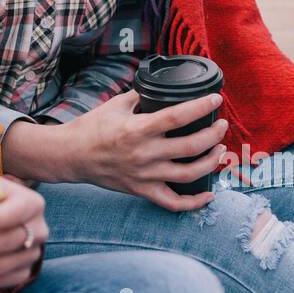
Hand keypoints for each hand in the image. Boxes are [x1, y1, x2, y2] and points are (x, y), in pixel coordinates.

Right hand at [62, 89, 227, 211]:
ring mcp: (145, 176)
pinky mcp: (142, 191)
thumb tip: (159, 89)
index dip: (201, 108)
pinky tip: (209, 194)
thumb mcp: (116, 105)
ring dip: (211, 162)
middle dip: (213, 135)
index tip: (215, 100)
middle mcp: (144, 153)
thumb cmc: (91, 128)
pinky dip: (194, 202)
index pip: (177, 117)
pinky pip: (173, 203)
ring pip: (189, 174)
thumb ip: (140, 97)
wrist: (71, 156)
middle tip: (221, 126)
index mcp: (138, 129)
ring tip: (220, 150)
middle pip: (190, 146)